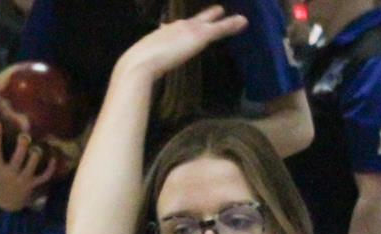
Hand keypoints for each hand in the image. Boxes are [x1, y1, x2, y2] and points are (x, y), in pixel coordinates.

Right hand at [0, 131, 57, 211]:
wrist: (7, 204)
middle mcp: (11, 174)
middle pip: (17, 159)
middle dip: (21, 147)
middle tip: (24, 136)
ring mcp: (23, 179)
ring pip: (31, 167)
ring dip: (35, 156)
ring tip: (38, 147)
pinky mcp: (33, 184)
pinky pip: (44, 176)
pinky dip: (50, 168)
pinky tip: (53, 158)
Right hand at [117, 5, 247, 78]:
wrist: (140, 63)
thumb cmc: (136, 67)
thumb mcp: (141, 63)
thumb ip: (145, 66)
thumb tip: (136, 77)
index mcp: (163, 33)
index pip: (174, 28)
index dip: (181, 27)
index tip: (184, 24)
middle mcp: (176, 27)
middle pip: (196, 20)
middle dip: (207, 16)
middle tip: (218, 10)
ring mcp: (188, 30)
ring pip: (212, 23)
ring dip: (226, 21)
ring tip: (239, 19)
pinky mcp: (199, 36)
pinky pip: (219, 29)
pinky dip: (232, 25)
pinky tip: (243, 22)